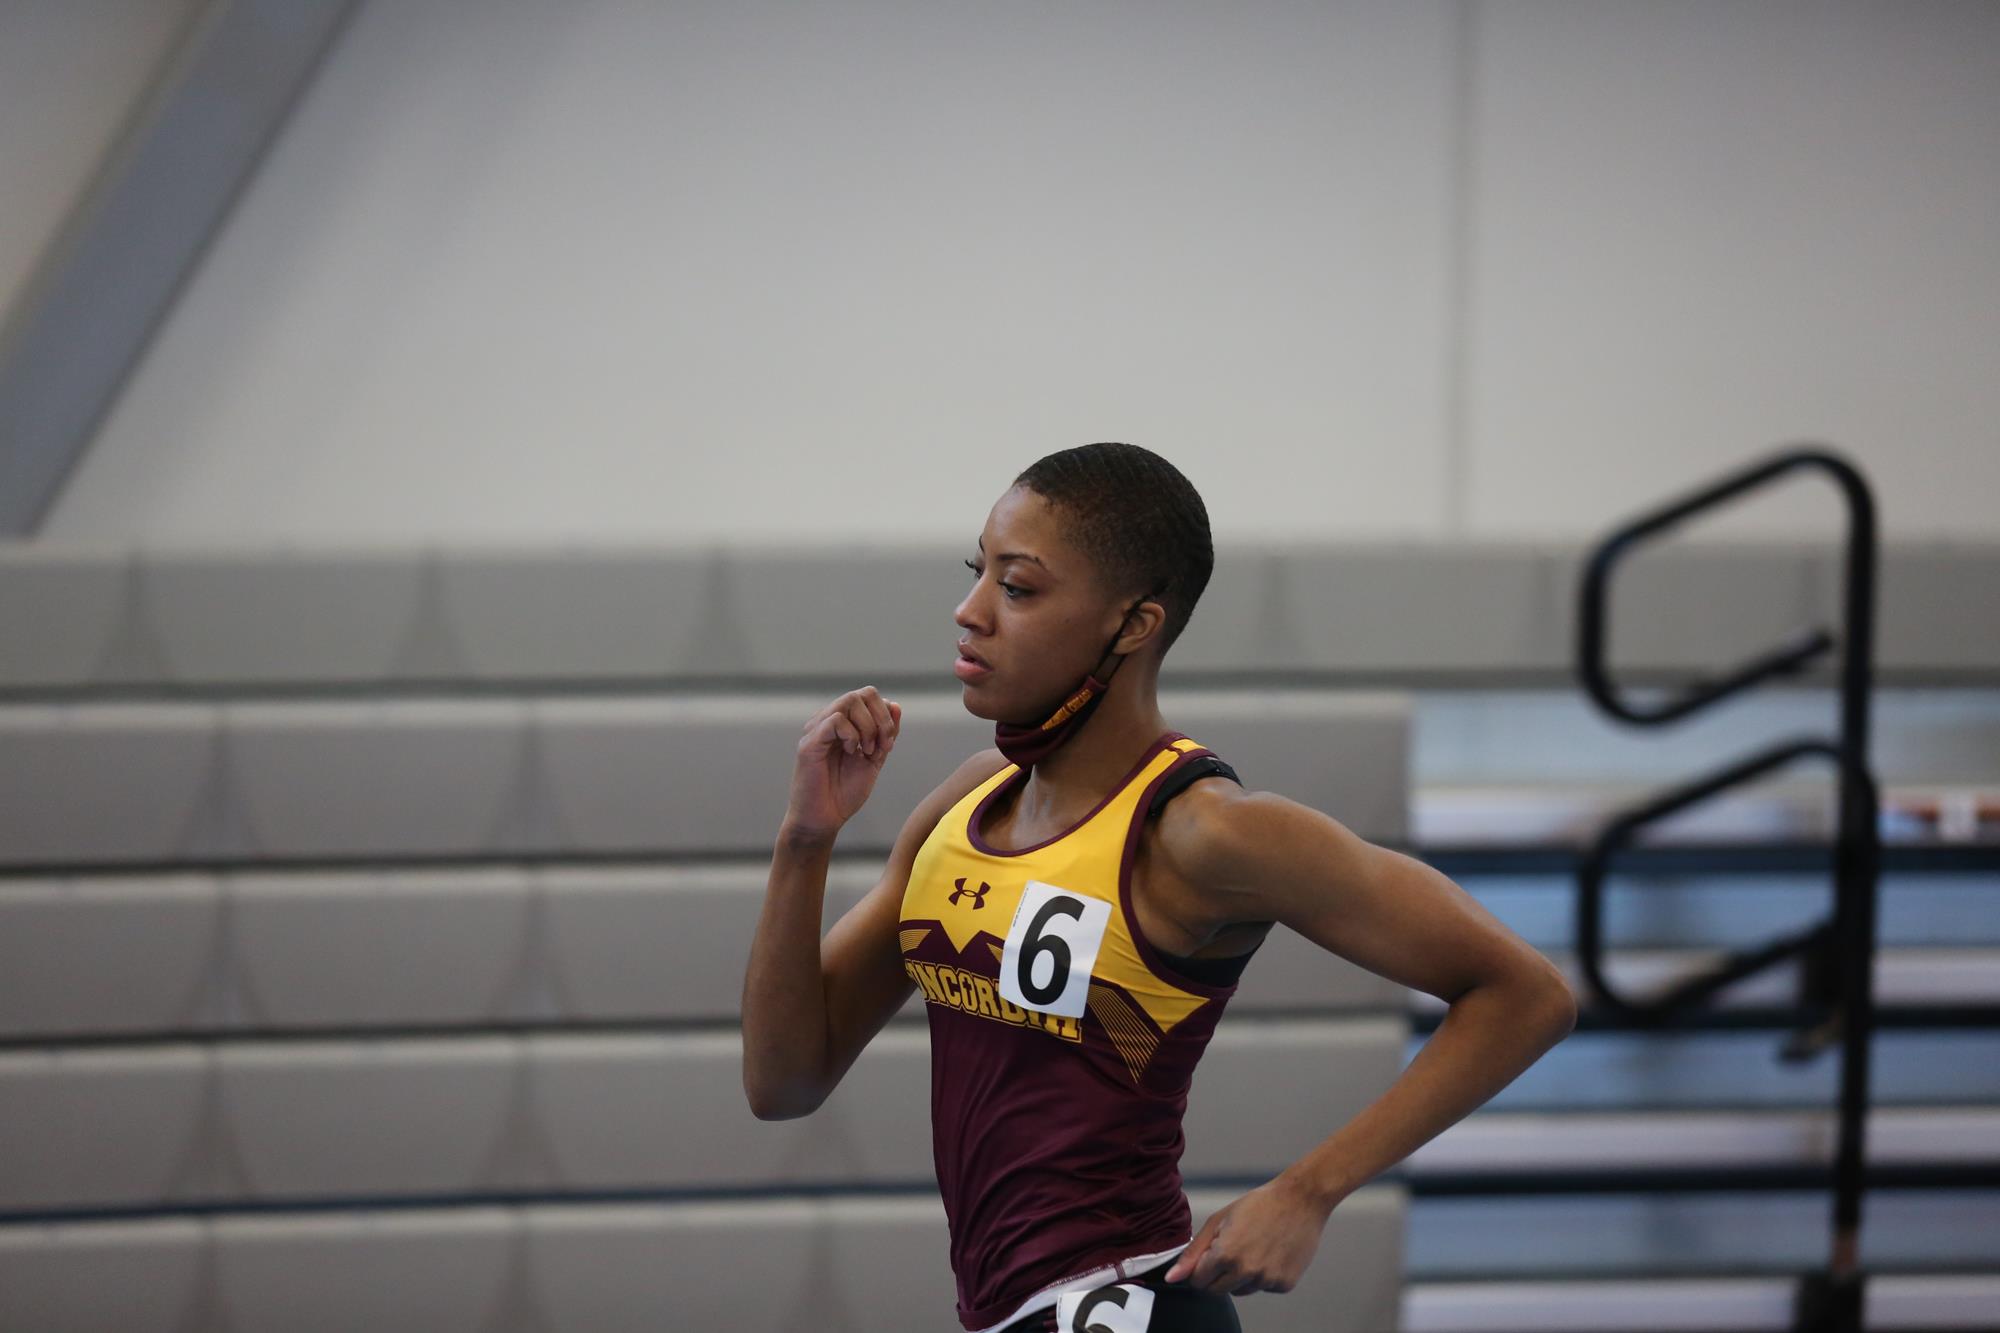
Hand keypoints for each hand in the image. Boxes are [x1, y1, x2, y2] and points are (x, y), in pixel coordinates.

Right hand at [785, 686, 900, 838]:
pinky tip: (851, 753)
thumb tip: (895, 705)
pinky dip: (852, 735)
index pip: (869, 697)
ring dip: (868, 727)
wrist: (825, 819)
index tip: (889, 744)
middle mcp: (828, 721)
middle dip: (881, 719)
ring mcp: (817, 729)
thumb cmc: (844, 793)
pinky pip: (835, 720)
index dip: (886, 716)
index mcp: (844, 723)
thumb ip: (885, 734)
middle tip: (881, 746)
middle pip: (862, 694)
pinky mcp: (809, 742)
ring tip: (866, 752)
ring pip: (849, 702)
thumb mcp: (875, 759)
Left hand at [1160, 1172, 1332, 1296]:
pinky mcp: (1284, 1284)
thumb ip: (1193, 1253)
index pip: (1198, 1282)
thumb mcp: (1220, 1221)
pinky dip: (1263, 1275)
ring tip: (1253, 1247)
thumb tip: (1172, 1278)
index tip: (1209, 1256)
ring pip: (1240, 1291)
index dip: (1200, 1269)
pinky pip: (1263, 1288)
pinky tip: (1271, 1251)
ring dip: (1240, 1276)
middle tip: (1229, 1251)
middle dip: (1216, 1276)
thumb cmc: (1258, 1205)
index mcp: (1226, 1255)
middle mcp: (1246, 1272)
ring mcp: (1267, 1280)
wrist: (1300, 1200)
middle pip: (1217, 1291)